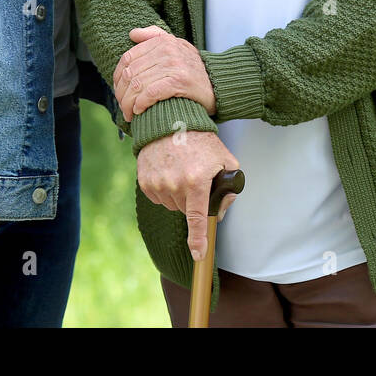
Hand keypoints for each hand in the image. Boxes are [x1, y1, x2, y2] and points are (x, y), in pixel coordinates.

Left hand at [113, 25, 215, 121]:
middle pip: (130, 73)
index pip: (128, 58)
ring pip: (138, 85)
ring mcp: (174, 65)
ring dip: (129, 103)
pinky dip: (141, 104)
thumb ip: (155, 36)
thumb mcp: (176, 46)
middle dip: (122, 94)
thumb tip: (132, 34)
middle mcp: (167, 50)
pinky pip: (151, 93)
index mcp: (162, 41)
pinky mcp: (180, 81)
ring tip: (128, 113)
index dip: (117, 77)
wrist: (219, 83)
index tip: (118, 91)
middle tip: (122, 107)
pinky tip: (139, 111)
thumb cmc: (193, 68)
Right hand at [136, 130, 239, 259]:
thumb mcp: (225, 160)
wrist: (171, 120)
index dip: (198, 240)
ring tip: (182, 171)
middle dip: (193, 201)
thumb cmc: (202, 140)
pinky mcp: (145, 181)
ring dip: (179, 196)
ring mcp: (157, 183)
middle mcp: (175, 184)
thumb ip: (230, 188)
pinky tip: (169, 172)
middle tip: (196, 179)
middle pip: (186, 211)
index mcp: (197, 181)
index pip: (197, 219)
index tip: (198, 255)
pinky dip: (165, 190)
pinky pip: (159, 198)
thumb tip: (220, 213)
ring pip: (172, 205)